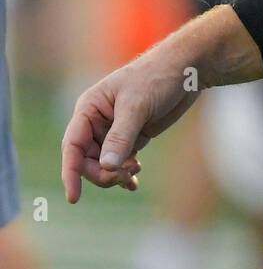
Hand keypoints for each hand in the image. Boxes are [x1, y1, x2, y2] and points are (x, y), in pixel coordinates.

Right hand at [61, 58, 200, 202]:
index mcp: (89, 108)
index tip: (74, 198)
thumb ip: (120, 137)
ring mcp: (114, 130)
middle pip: (87, 160)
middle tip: (126, 174)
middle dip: (103, 173)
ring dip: (116, 174)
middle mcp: (97, 121)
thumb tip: (106, 167)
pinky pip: (121, 161)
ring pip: (104, 163)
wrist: (186, 70)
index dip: (71, 173)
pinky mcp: (132, 135)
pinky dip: (125, 173)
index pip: (72, 146)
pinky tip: (134, 183)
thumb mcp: (137, 107)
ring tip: (135, 172)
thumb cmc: (157, 78)